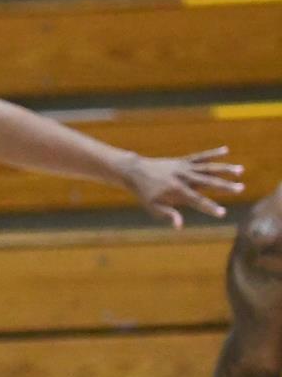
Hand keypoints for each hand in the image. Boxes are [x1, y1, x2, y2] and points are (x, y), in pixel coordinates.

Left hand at [121, 146, 243, 227]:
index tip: (223, 213)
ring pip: (208, 168)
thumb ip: (168, 214)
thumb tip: (179, 226)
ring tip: (241, 170)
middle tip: (241, 189)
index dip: (210, 208)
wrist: (135, 171)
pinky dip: (212, 153)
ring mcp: (184, 168)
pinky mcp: (183, 161)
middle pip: (208, 183)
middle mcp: (183, 178)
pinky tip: (226, 150)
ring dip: (225, 169)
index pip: (197, 201)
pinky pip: (200, 156)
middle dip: (225, 186)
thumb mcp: (152, 206)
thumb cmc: (144, 192)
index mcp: (177, 191)